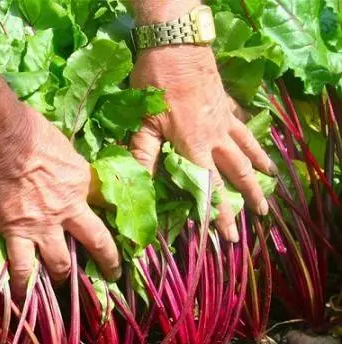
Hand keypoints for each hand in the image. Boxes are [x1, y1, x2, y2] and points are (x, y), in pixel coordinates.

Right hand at [0, 104, 120, 295]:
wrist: (0, 138)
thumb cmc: (29, 130)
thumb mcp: (62, 145)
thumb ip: (67, 164)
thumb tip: (64, 167)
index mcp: (81, 182)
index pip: (107, 203)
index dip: (117, 217)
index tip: (125, 228)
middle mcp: (68, 209)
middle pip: (96, 241)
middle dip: (107, 261)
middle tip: (112, 274)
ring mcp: (43, 225)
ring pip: (61, 263)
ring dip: (63, 275)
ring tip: (63, 284)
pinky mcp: (16, 233)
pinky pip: (21, 266)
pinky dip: (22, 284)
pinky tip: (22, 297)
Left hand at [129, 46, 276, 240]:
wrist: (175, 44)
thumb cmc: (156, 83)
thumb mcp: (143, 123)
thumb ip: (143, 155)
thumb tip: (136, 186)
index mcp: (195, 147)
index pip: (210, 189)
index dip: (219, 215)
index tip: (228, 236)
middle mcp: (215, 137)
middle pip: (238, 172)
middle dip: (249, 196)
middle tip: (261, 216)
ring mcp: (223, 118)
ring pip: (247, 148)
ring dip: (259, 169)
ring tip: (270, 183)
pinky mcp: (224, 102)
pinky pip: (242, 124)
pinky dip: (251, 136)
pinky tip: (255, 142)